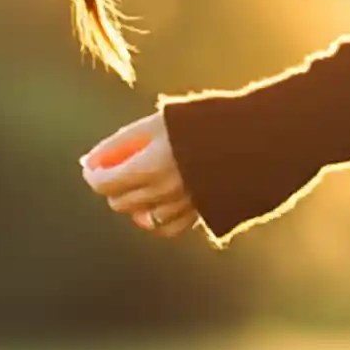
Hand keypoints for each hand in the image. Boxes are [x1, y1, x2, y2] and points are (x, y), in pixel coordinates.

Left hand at [81, 112, 201, 237]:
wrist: (259, 136)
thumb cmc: (207, 121)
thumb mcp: (159, 121)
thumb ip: (122, 142)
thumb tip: (90, 160)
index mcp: (151, 164)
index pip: (103, 183)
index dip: (92, 174)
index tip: (91, 165)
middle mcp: (164, 190)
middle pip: (119, 201)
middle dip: (112, 185)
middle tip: (117, 168)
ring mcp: (183, 205)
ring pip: (140, 216)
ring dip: (134, 200)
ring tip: (141, 181)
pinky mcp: (199, 214)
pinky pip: (167, 228)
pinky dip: (156, 218)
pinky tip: (157, 204)